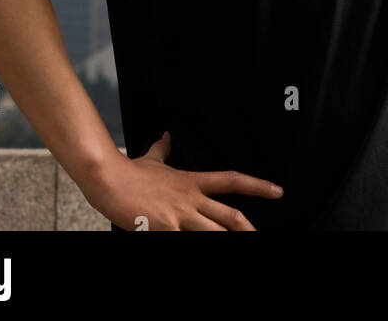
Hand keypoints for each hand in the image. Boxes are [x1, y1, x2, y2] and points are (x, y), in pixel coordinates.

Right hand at [86, 130, 283, 230]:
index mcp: (191, 182)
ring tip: (242, 248)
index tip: (277, 190)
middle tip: (262, 235)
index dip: (257, 185)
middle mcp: (190, 199)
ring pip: (214, 233)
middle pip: (229, 215)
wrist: (110, 179)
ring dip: (228, 242)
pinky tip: (199, 251)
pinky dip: (194, 247)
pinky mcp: (165, 229)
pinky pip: (184, 242)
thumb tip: (167, 135)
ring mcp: (179, 216)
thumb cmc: (130, 171)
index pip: (231, 180)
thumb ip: (163, 149)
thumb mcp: (152, 158)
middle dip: (249, 228)